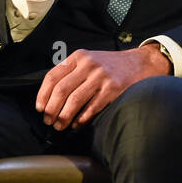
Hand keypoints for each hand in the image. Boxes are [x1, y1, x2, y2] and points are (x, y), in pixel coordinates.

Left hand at [36, 46, 169, 129]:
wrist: (141, 63)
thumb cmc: (110, 66)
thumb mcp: (89, 60)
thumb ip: (71, 72)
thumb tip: (48, 98)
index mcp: (79, 57)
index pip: (52, 77)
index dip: (43, 95)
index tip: (40, 108)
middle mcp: (89, 65)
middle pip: (61, 90)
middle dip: (51, 109)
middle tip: (48, 121)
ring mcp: (101, 77)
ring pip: (74, 100)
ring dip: (64, 117)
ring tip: (60, 126)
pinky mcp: (113, 89)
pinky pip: (91, 107)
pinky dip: (81, 119)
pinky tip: (77, 124)